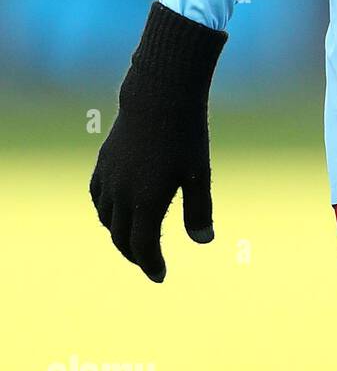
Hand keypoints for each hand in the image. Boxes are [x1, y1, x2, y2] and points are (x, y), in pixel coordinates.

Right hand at [90, 2, 226, 280]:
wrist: (161, 94)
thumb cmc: (186, 133)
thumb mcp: (199, 172)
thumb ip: (199, 210)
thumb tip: (203, 242)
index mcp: (145, 201)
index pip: (143, 247)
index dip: (152, 265)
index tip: (161, 276)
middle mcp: (121, 194)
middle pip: (121, 237)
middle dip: (135, 254)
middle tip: (149, 262)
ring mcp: (108, 177)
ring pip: (106, 218)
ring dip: (119, 234)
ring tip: (135, 238)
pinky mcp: (103, 161)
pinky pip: (97, 197)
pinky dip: (105, 211)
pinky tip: (117, 210)